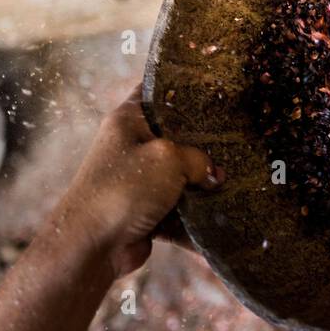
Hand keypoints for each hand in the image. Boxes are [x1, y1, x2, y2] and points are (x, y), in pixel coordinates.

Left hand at [48, 86, 223, 277]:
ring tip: (236, 177)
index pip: (157, 89)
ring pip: (182, 173)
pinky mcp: (147, 210)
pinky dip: (197, 213)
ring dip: (204, 181)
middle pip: (177, 135)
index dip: (184, 85)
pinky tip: (223, 213)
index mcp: (129, 120)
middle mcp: (132, 146)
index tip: (216, 87)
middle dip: (205, 141)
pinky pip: (180, 207)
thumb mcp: (169, 158)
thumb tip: (215, 174)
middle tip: (237, 137)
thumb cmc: (123, 189)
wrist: (92, 246)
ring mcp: (138, 179)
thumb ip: (199, 159)